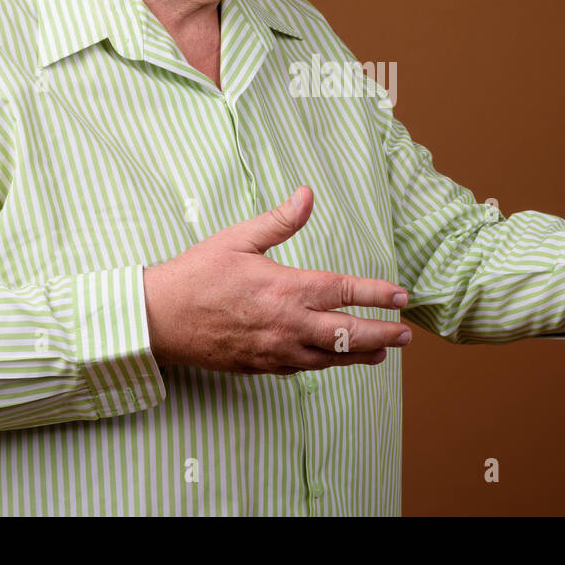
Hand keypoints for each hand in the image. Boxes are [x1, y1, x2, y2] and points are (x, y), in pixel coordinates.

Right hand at [142, 185, 411, 374]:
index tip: (401, 296)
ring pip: (332, 358)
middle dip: (383, 333)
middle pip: (349, 334)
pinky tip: (335, 360)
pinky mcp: (262, 367)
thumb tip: (307, 195)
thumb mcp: (238, 238)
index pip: (345, 291)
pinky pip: (304, 369)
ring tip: (384, 351)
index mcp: (287, 288)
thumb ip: (279, 220)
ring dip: (361, 354)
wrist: (158, 320)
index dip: (378, 294)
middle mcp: (288, 324)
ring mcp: (276, 350)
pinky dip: (327, 364)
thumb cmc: (197, 275)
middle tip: (406, 333)